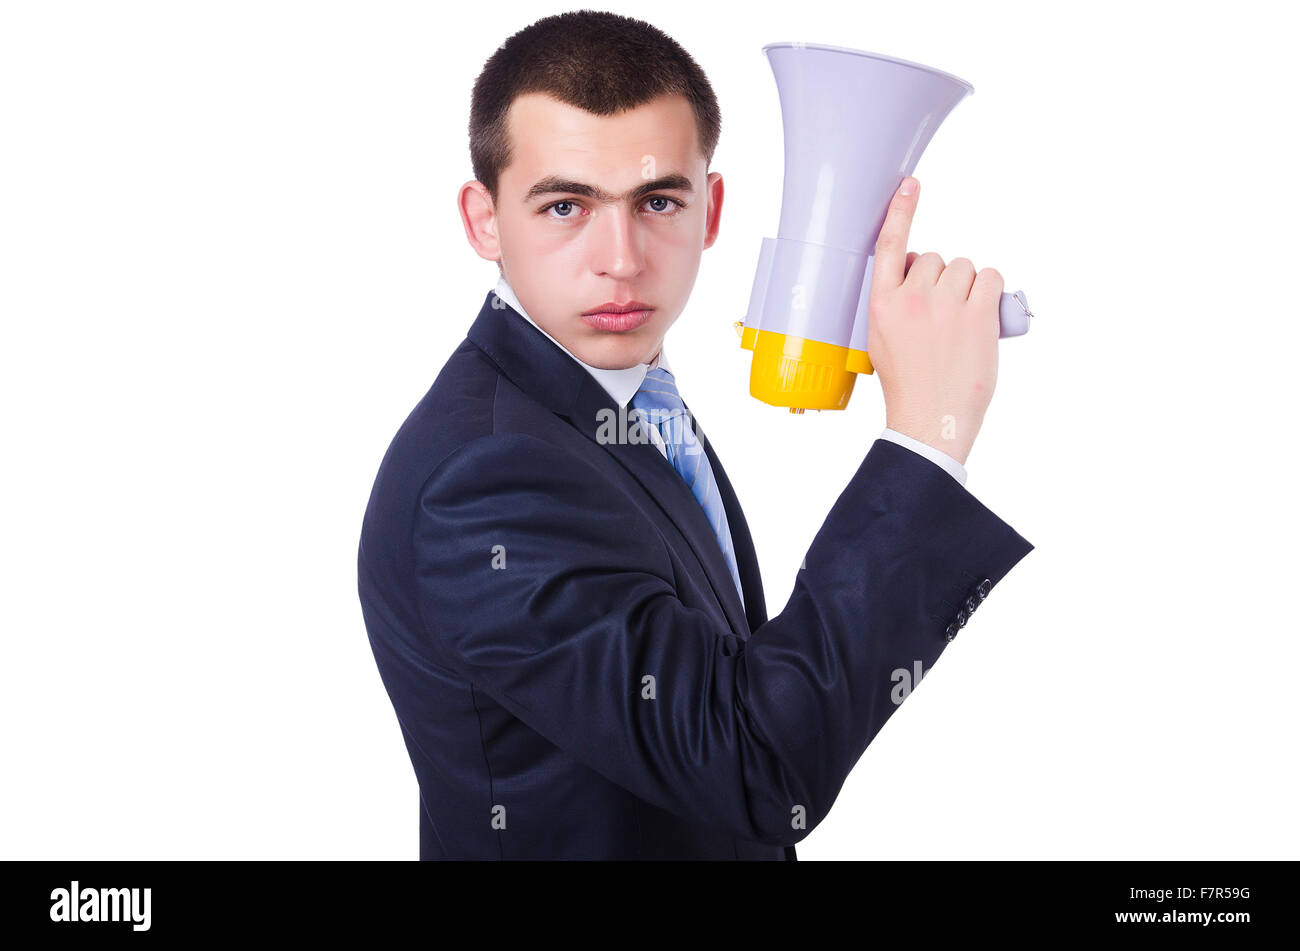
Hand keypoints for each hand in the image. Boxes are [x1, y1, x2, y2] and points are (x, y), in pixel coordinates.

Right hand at [865, 176, 1001, 466]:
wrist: (930, 417)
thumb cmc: (908, 384)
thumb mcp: (881, 340)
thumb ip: (894, 303)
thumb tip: (921, 275)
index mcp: (881, 305)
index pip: (890, 246)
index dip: (901, 211)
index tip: (909, 185)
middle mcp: (911, 299)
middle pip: (935, 258)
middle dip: (942, 278)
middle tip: (942, 314)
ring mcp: (945, 305)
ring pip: (964, 267)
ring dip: (967, 285)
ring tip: (961, 319)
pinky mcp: (977, 315)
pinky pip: (990, 277)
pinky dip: (990, 289)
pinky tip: (983, 311)